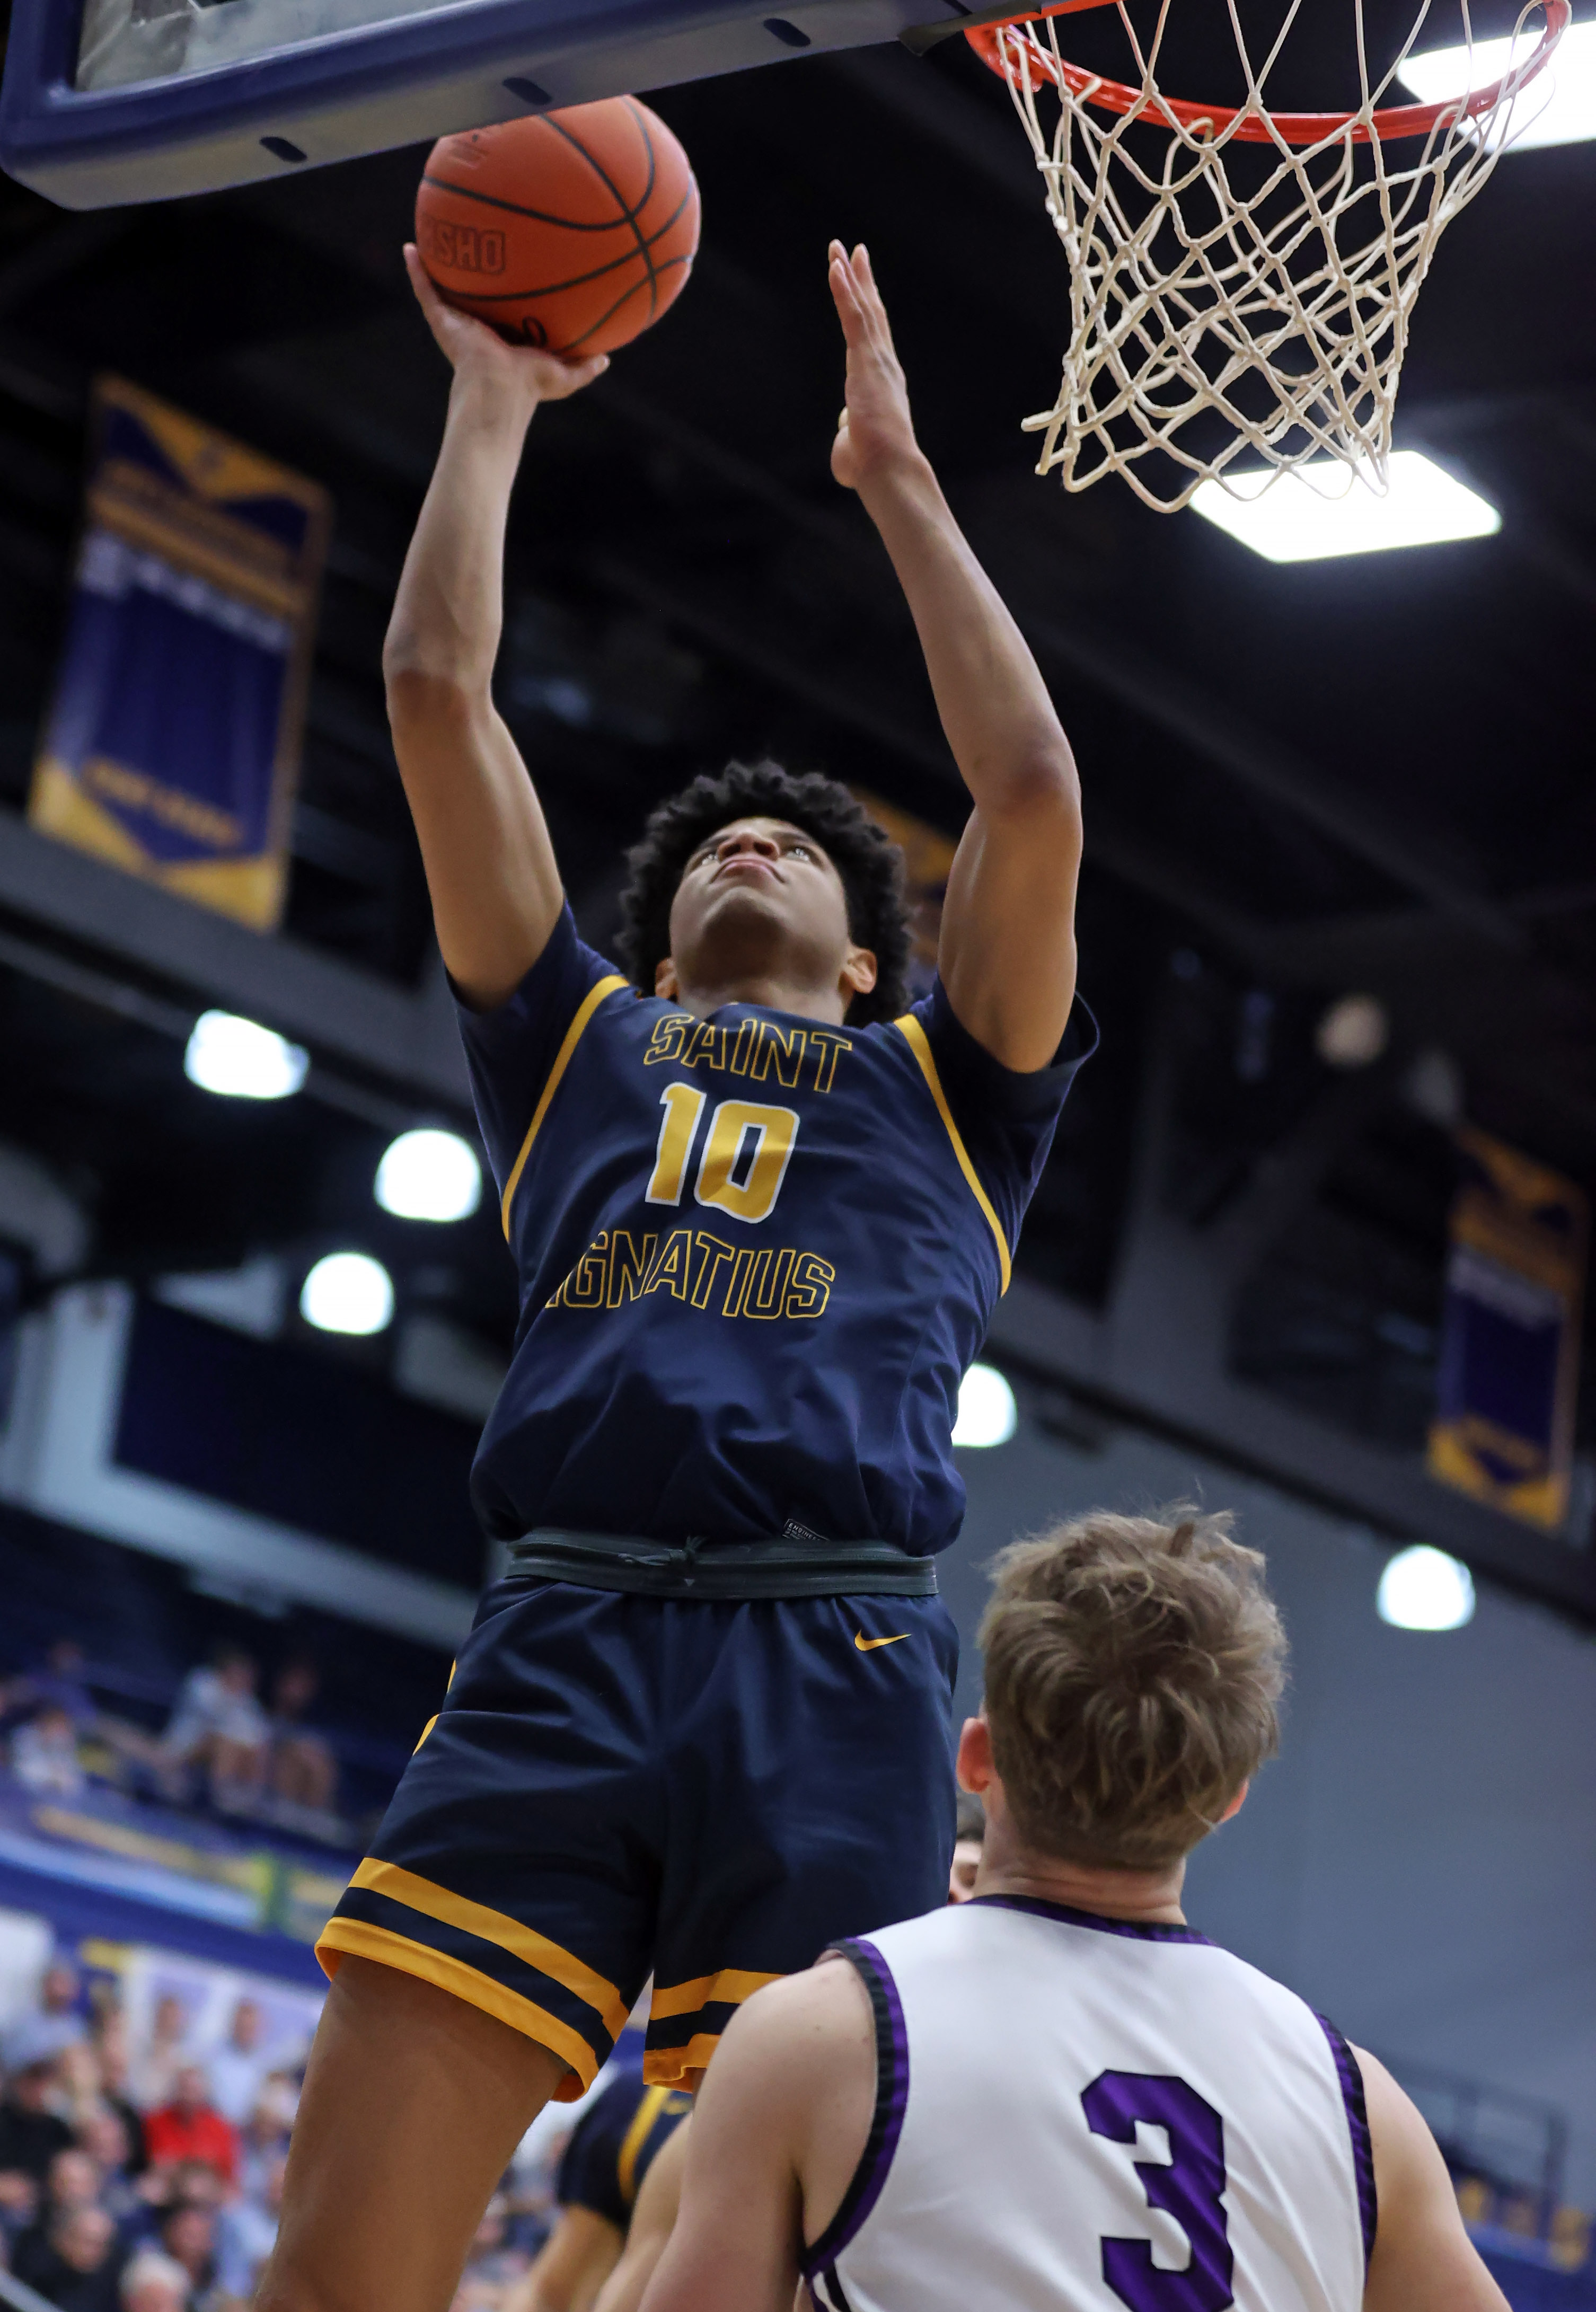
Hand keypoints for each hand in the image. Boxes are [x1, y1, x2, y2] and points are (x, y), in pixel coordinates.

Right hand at [404, 245, 607, 409]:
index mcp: (504, 336)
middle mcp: (480, 327)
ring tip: (434, 234)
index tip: (512, 266)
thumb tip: (607, 358)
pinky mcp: (442, 321)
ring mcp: (458, 322)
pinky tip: (409, 247)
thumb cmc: (531, 386)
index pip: (505, 308)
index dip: (508, 289)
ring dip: (439, 263)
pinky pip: (426, 290)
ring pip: (446, 287)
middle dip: (474, 270)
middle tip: (475, 238)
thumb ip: (585, 367)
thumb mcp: (565, 375)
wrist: (501, 391)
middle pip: (475, 293)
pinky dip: (416, 270)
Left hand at [828, 240, 921, 492]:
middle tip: (855, 251)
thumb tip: (845, 431)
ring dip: (850, 275)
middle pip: (872, 313)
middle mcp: (885, 365)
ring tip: (840, 247)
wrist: (889, 470)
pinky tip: (836, 267)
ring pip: (862, 308)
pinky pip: (852, 317)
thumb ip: (848, 433)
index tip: (862, 284)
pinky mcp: (866, 361)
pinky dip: (844, 290)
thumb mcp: (853, 446)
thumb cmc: (873, 468)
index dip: (868, 307)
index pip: (874, 337)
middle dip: (863, 279)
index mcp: (883, 382)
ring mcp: (878, 361)